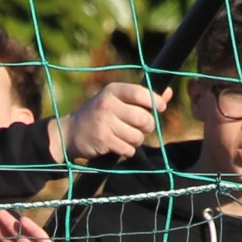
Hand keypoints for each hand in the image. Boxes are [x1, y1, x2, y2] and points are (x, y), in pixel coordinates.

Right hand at [53, 83, 170, 162]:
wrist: (71, 132)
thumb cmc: (101, 115)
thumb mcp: (117, 101)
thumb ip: (143, 98)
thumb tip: (169, 92)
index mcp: (113, 91)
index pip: (141, 93)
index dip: (156, 102)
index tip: (160, 108)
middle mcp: (107, 103)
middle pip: (144, 118)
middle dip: (147, 126)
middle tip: (140, 128)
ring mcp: (104, 122)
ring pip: (138, 136)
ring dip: (136, 141)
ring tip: (125, 137)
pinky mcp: (103, 139)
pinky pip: (129, 149)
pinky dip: (127, 150)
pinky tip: (118, 145)